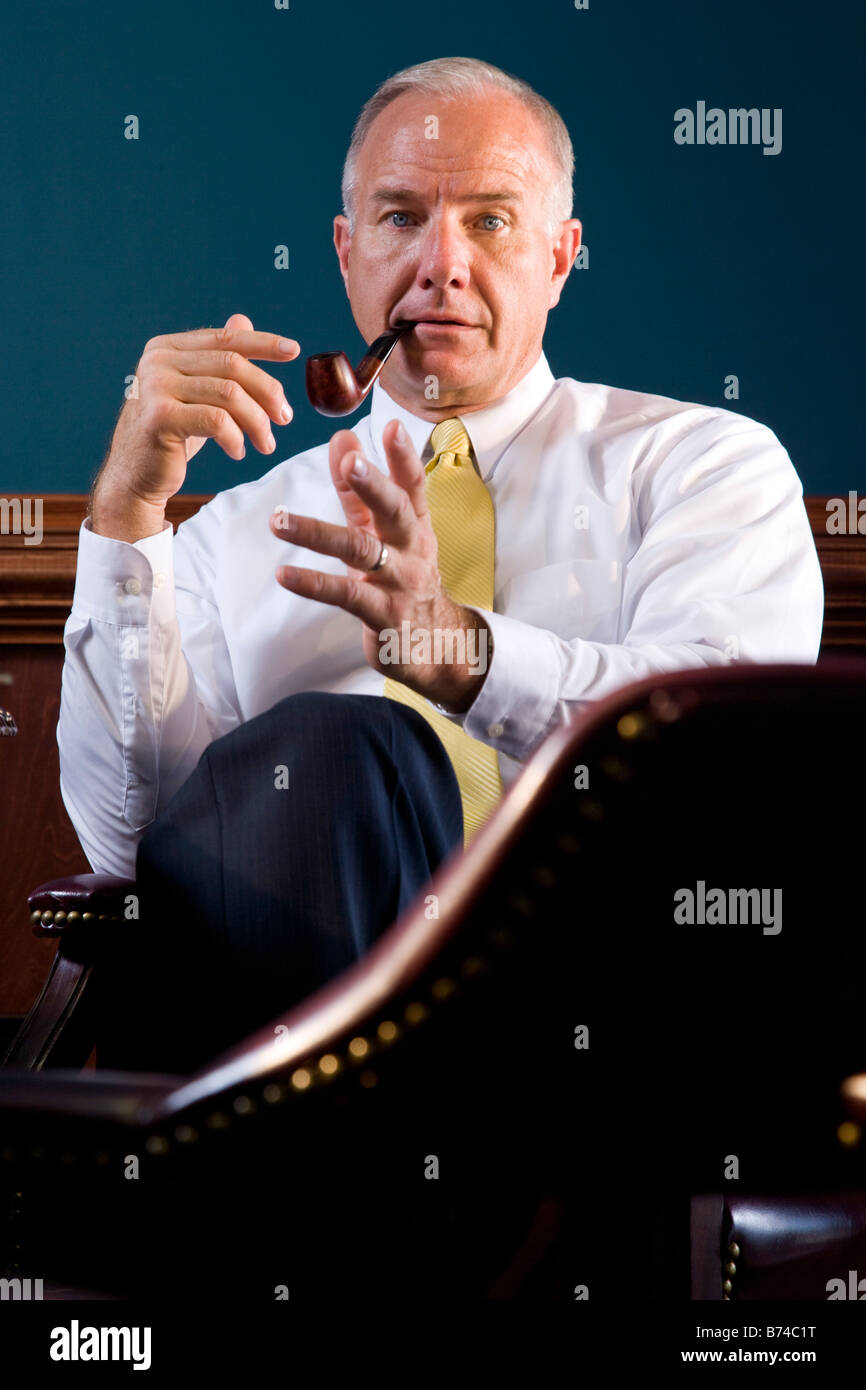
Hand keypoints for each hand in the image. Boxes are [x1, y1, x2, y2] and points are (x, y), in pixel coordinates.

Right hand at [91, 312, 299, 539]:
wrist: (137, 475)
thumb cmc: (172, 433)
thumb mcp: (197, 392)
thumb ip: (216, 358)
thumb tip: (242, 320)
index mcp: (167, 348)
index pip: (225, 339)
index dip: (262, 343)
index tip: (293, 351)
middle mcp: (157, 361)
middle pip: (232, 365)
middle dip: (267, 392)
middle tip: (284, 417)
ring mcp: (156, 387)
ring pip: (230, 394)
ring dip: (257, 422)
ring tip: (266, 443)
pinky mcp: (161, 417)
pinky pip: (218, 421)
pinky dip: (236, 438)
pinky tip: (238, 451)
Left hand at [270, 420, 491, 711]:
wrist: (437, 645)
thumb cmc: (404, 578)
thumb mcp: (385, 533)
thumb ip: (359, 490)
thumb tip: (342, 438)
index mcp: (414, 525)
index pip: (412, 485)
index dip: (403, 456)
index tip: (390, 425)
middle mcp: (411, 549)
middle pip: (396, 511)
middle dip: (374, 485)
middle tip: (351, 461)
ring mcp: (398, 583)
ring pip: (360, 551)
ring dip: (317, 532)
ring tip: (278, 520)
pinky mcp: (382, 615)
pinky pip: (345, 596)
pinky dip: (313, 584)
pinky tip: (284, 573)